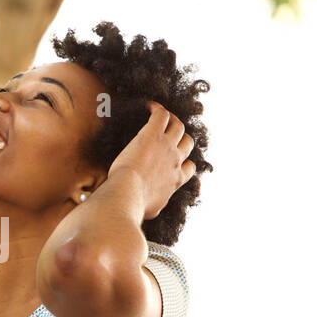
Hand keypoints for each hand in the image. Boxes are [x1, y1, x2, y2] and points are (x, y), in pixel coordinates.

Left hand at [106, 101, 195, 220]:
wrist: (127, 193)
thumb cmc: (135, 206)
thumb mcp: (152, 210)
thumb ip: (156, 205)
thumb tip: (152, 209)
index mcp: (176, 180)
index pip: (189, 167)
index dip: (183, 161)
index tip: (174, 160)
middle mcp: (176, 160)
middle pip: (188, 143)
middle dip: (180, 138)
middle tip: (167, 135)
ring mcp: (166, 145)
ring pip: (179, 126)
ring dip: (172, 120)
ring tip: (160, 117)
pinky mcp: (153, 134)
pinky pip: (162, 114)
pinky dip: (158, 108)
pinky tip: (149, 107)